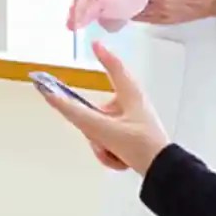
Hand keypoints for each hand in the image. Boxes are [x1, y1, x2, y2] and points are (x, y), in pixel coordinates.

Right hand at [36, 42, 169, 174]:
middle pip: (98, 110)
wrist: (162, 171)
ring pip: (101, 129)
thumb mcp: (104, 130)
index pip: (114, 68)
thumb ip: (76, 114)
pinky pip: (109, 141)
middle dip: (95, 132)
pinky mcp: (132, 137)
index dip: (103, 55)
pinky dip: (111, 153)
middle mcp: (131, 104)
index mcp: (130, 94)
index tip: (95, 44)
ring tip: (116, 156)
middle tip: (103, 143)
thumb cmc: (139, 146)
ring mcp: (132, 122)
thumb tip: (53, 97)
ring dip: (103, 146)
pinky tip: (121, 162)